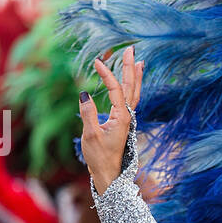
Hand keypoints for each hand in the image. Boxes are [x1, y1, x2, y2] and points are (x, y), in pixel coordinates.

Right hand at [79, 46, 143, 195]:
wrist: (108, 174)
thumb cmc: (99, 157)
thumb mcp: (90, 135)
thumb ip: (88, 113)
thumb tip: (84, 93)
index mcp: (122, 118)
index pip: (116, 90)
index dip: (107, 75)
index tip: (97, 61)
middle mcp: (128, 116)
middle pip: (131, 87)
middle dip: (130, 67)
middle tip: (131, 48)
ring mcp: (127, 118)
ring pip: (134, 92)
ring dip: (135, 75)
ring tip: (138, 60)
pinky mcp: (124, 122)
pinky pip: (130, 99)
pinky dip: (132, 87)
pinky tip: (131, 81)